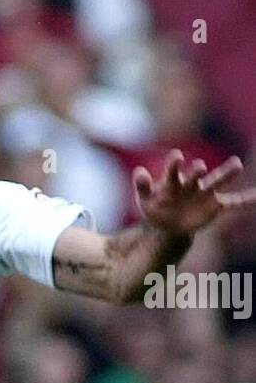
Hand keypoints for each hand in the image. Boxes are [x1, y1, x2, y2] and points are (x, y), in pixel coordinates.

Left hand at [133, 150, 255, 238]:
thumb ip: (142, 186)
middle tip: (200, 167)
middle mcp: (192, 183)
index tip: (177, 157)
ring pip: (217, 182)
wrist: (168, 224)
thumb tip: (138, 171)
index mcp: (174, 181)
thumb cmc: (156, 206)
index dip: (175, 164)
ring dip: (226, 174)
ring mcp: (205, 194)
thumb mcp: (145, 199)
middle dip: (198, 171)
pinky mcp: (215, 206)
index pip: (174, 170)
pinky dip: (246, 200)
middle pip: (197, 173)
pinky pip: (234, 202)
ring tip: (237, 164)